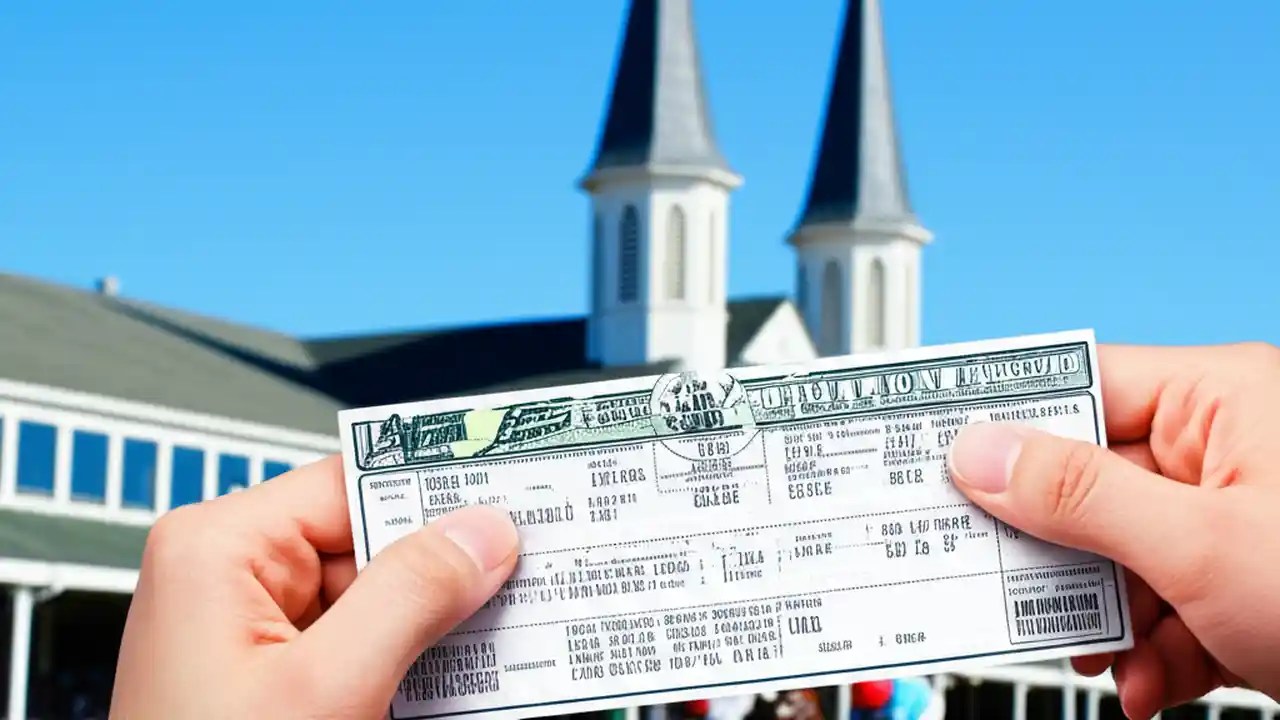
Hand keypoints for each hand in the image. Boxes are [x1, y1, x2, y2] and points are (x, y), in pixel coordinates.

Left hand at [110, 455, 518, 718]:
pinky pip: (365, 643)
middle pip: (373, 541)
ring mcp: (256, 628)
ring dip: (441, 622)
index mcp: (219, 550)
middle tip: (529, 575)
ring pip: (379, 597)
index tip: (514, 497)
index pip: (352, 485)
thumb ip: (410, 597)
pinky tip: (461, 678)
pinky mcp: (279, 675)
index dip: (437, 493)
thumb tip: (481, 535)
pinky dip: (416, 660)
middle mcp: (232, 576)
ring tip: (507, 636)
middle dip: (449, 568)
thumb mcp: (326, 689)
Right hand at [947, 343, 1279, 717]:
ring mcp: (1241, 520)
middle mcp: (1229, 448)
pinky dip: (1152, 648)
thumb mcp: (1201, 545)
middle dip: (1055, 550)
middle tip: (999, 580)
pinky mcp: (1250, 583)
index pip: (1080, 386)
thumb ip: (1078, 495)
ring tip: (1098, 653)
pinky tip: (1150, 683)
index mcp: (1222, 401)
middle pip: (1092, 480)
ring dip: (1102, 614)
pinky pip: (1169, 600)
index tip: (935, 455)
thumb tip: (979, 453)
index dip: (1004, 422)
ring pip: (1125, 551)